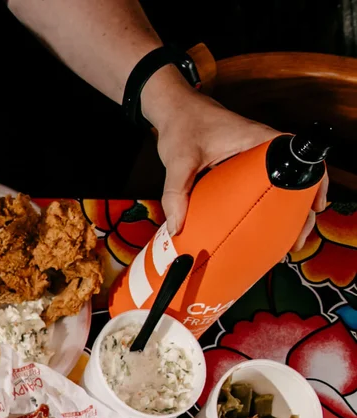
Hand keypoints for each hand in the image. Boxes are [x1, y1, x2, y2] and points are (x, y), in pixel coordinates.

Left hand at [146, 80, 327, 248]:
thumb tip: (177, 227)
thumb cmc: (184, 124)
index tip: (312, 209)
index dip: (313, 184)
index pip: (299, 160)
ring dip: (284, 209)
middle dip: (299, 208)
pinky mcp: (243, 164)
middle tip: (295, 237)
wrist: (175, 108)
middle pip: (294, 178)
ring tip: (283, 238)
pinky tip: (260, 225)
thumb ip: (176, 193)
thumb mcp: (178, 161)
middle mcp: (263, 147)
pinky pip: (261, 184)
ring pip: (279, 184)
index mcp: (259, 140)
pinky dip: (264, 202)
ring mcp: (254, 156)